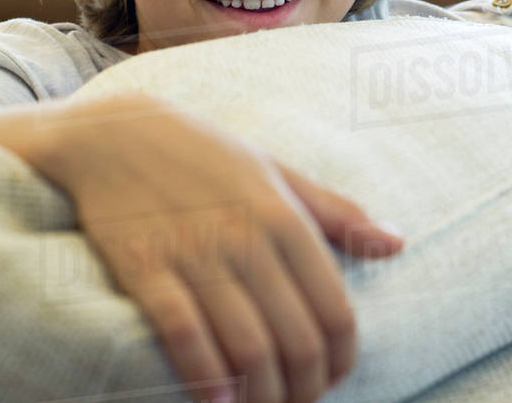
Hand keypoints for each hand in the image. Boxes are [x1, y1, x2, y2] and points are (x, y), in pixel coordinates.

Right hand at [41, 95, 403, 402]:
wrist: (114, 136)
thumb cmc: (206, 157)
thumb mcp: (279, 173)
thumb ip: (338, 213)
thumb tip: (397, 244)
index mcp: (286, 217)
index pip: (335, 312)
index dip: (340, 362)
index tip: (330, 381)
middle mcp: (249, 238)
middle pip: (297, 341)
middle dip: (303, 391)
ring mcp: (196, 255)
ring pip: (247, 348)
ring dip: (261, 398)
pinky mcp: (145, 268)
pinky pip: (184, 335)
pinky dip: (204, 378)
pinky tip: (217, 402)